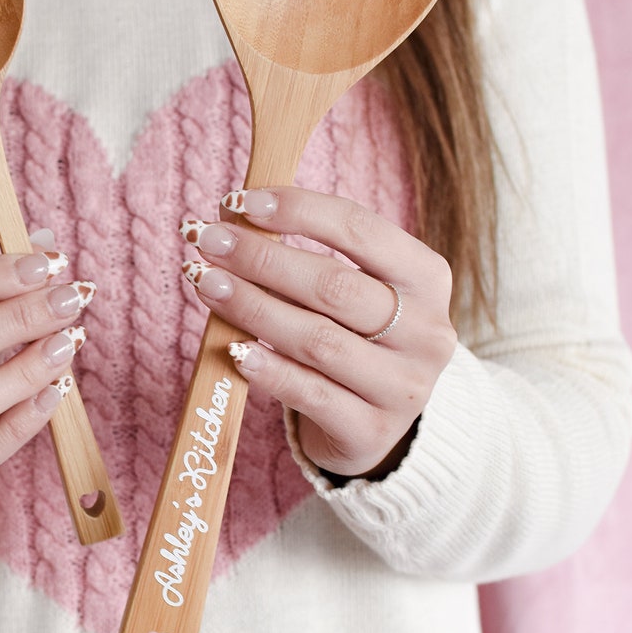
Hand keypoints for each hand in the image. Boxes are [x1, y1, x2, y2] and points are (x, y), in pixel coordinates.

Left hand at [180, 187, 457, 479]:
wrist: (378, 424)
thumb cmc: (353, 338)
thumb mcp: (349, 292)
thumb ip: (304, 256)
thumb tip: (232, 218)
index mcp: (426, 278)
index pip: (360, 229)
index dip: (297, 210)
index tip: (238, 202)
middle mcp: (426, 331)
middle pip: (334, 285)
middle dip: (261, 258)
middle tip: (207, 241)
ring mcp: (402, 385)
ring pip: (316, 339)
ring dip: (251, 306)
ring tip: (205, 283)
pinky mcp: (371, 431)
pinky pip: (309, 394)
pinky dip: (267, 368)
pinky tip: (232, 348)